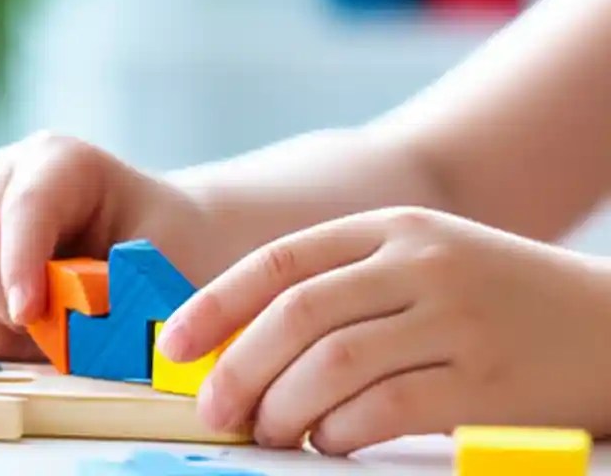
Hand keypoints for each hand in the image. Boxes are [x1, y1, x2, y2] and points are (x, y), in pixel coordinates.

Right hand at [0, 131, 203, 358]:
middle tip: (52, 342)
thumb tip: (71, 331)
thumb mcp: (164, 264)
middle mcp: (4, 178)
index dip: (19, 262)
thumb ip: (122, 294)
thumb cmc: (170, 247)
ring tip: (46, 339)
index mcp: (58, 160)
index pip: (25, 206)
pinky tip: (24, 338)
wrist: (164, 243)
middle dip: (1, 302)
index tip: (29, 314)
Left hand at [156, 206, 610, 454]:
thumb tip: (241, 342)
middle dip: (238, 368)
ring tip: (270, 430)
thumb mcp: (422, 260)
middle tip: (214, 410)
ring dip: (283, 408)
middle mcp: (419, 264)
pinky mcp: (486, 383)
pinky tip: (328, 442)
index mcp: (391, 227)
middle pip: (296, 316)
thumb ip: (343, 285)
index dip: (216, 305)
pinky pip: (385, 411)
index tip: (174, 347)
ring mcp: (455, 321)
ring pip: (333, 366)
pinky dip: (340, 433)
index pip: (280, 262)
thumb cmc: (496, 297)